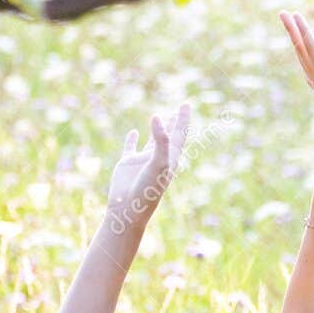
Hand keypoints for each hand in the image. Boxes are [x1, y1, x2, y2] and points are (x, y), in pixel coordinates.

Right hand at [106, 103, 189, 225]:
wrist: (129, 207)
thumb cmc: (147, 189)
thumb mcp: (158, 162)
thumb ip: (160, 140)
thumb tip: (157, 116)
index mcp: (170, 159)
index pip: (179, 135)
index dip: (183, 119)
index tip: (186, 104)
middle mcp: (158, 158)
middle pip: (169, 136)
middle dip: (175, 122)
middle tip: (180, 108)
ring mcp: (143, 160)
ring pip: (152, 141)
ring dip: (157, 129)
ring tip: (161, 116)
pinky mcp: (127, 164)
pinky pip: (130, 148)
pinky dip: (131, 139)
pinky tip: (133, 132)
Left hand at [280, 10, 313, 148]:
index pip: (312, 49)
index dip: (304, 31)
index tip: (295, 14)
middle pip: (302, 50)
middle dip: (293, 30)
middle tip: (282, 12)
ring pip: (303, 57)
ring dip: (296, 40)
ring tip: (290, 26)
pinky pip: (309, 67)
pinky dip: (304, 56)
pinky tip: (303, 55)